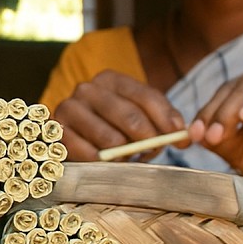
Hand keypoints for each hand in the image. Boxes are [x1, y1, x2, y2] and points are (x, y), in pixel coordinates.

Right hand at [52, 70, 186, 160]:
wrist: (73, 142)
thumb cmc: (111, 130)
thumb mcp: (137, 118)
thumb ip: (162, 122)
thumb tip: (185, 135)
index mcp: (109, 79)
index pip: (144, 95)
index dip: (165, 117)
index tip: (179, 136)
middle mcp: (87, 89)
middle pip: (128, 115)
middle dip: (148, 137)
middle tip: (155, 151)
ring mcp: (68, 108)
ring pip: (109, 136)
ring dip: (124, 154)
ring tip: (128, 160)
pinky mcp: (56, 132)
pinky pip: (86, 151)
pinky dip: (101, 161)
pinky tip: (107, 164)